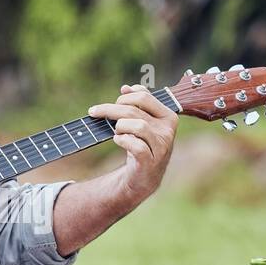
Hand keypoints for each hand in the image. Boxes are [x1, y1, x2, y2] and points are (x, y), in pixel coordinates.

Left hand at [87, 84, 178, 202]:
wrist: (144, 176)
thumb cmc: (143, 145)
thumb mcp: (143, 122)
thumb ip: (138, 104)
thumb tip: (125, 88)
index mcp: (168, 116)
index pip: (144, 97)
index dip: (124, 97)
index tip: (112, 103)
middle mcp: (168, 130)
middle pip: (134, 110)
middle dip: (111, 109)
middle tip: (97, 113)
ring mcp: (161, 146)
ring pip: (137, 125)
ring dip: (120, 126)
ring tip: (116, 132)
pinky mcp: (151, 161)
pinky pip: (136, 145)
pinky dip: (123, 140)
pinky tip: (118, 140)